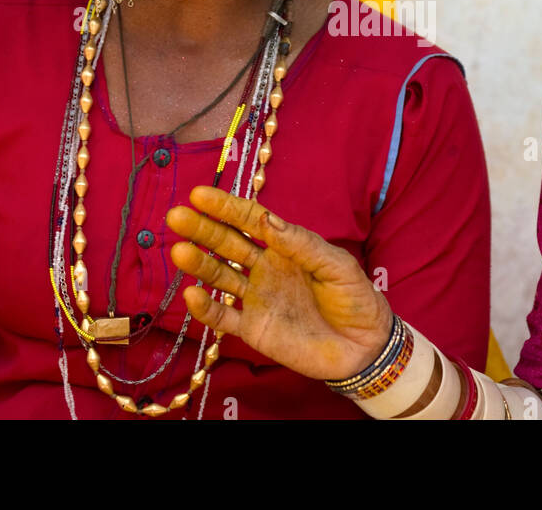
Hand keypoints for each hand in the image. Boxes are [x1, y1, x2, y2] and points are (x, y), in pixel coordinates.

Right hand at [166, 186, 393, 380]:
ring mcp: (257, 298)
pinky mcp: (253, 329)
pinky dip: (205, 308)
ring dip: (198, 264)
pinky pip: (222, 317)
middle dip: (202, 229)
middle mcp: (265, 268)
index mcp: (285, 247)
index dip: (225, 207)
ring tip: (178, 251)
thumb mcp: (336, 266)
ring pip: (219, 276)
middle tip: (176, 216)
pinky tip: (192, 294)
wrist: (365, 347)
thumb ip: (302, 244)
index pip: (249, 220)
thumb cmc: (355, 299)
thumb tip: (266, 219)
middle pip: (227, 243)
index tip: (199, 195)